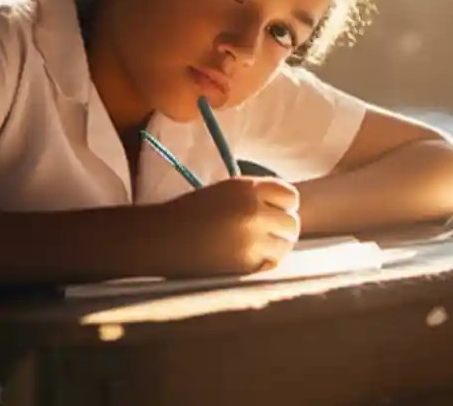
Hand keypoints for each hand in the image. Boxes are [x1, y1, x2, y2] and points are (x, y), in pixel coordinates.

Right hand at [152, 177, 300, 275]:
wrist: (160, 238)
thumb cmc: (189, 213)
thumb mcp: (224, 192)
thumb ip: (254, 196)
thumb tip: (284, 210)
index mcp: (246, 188)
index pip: (290, 196)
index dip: (283, 205)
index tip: (273, 212)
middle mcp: (253, 211)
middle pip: (292, 223)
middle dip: (281, 229)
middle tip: (265, 234)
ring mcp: (251, 240)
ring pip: (286, 245)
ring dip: (276, 247)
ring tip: (257, 248)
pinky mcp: (245, 265)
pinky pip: (271, 264)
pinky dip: (265, 263)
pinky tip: (248, 259)